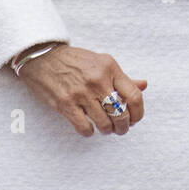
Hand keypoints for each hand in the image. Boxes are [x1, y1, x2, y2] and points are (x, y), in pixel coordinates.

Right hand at [16, 43, 146, 137]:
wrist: (44, 57)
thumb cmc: (76, 61)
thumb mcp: (103, 62)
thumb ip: (123, 77)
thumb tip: (144, 85)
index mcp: (110, 69)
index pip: (134, 96)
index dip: (138, 112)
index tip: (135, 119)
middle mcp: (98, 81)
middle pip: (121, 113)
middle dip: (124, 126)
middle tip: (121, 129)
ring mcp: (81, 93)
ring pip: (104, 123)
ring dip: (108, 130)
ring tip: (107, 129)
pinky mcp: (65, 104)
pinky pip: (84, 127)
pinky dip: (89, 132)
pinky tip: (89, 128)